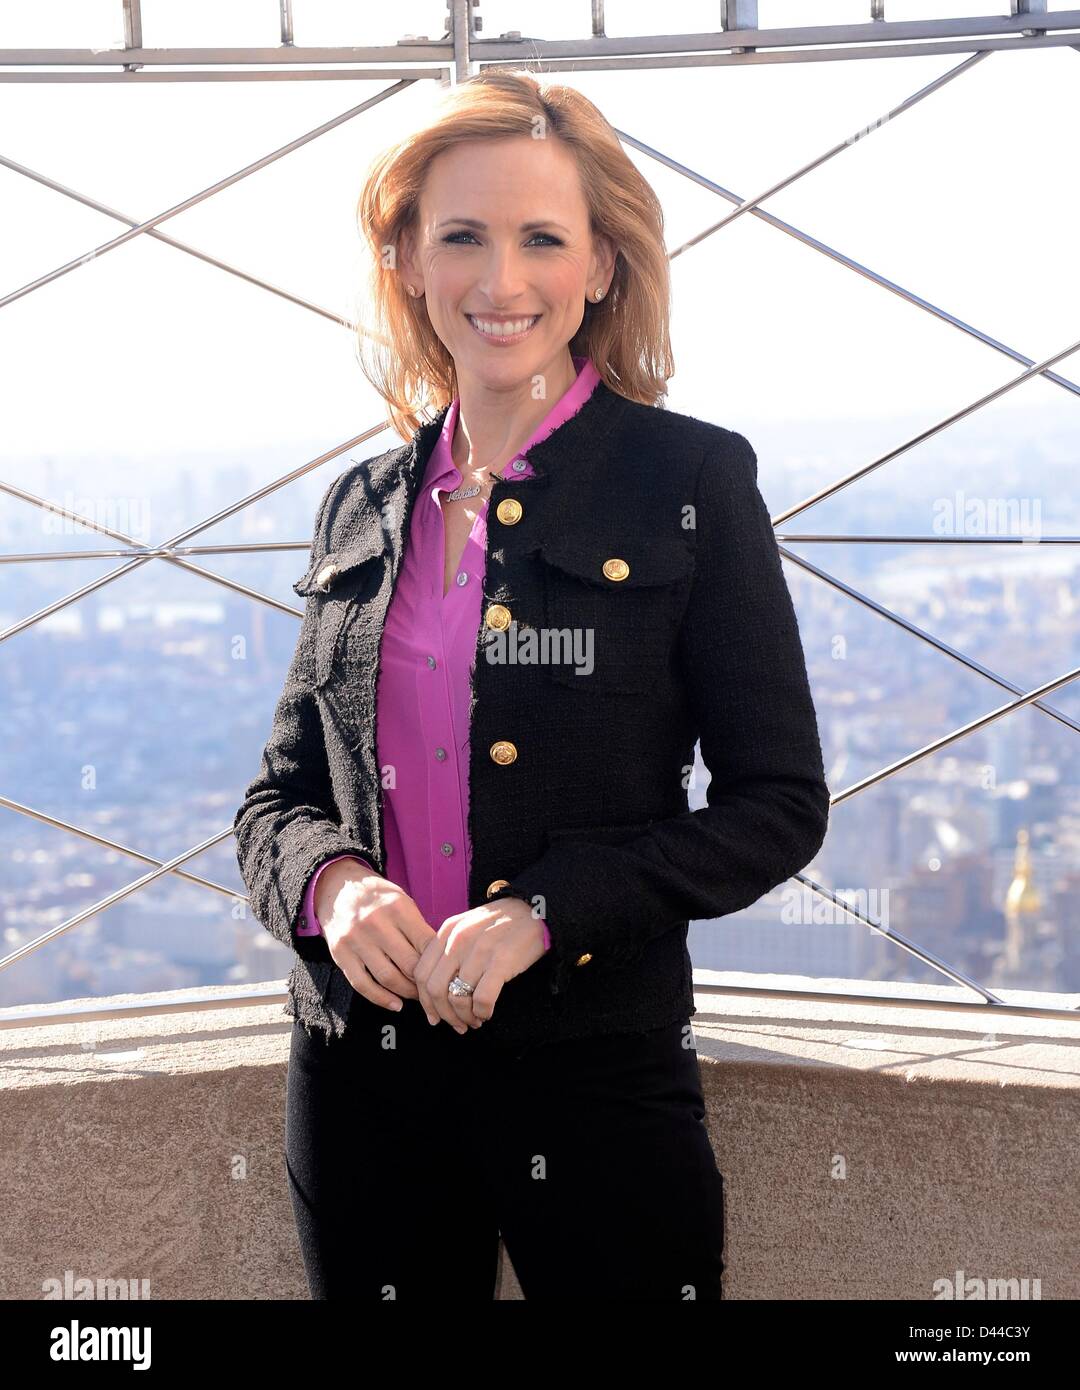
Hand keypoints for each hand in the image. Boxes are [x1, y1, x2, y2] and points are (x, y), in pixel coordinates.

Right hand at [316, 858, 435, 1012]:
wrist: (338, 887)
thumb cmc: (378, 898)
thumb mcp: (402, 901)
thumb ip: (419, 927)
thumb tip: (440, 960)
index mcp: (397, 908)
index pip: (426, 944)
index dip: (438, 963)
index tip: (445, 973)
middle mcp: (376, 923)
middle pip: (409, 964)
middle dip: (424, 982)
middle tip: (433, 989)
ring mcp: (356, 940)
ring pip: (388, 977)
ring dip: (406, 993)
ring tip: (416, 996)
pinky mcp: (340, 954)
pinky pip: (362, 985)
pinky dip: (381, 999)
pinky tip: (395, 1004)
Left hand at [412, 896, 546, 1033]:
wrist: (536, 910)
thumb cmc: (500, 925)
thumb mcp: (467, 927)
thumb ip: (447, 950)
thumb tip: (432, 989)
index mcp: (447, 931)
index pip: (421, 974)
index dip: (425, 1002)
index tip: (435, 1016)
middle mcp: (459, 939)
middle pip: (435, 989)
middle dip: (444, 1014)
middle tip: (458, 1024)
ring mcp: (480, 950)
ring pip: (457, 998)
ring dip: (465, 1017)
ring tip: (475, 1020)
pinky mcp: (502, 961)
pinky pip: (482, 998)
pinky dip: (482, 1012)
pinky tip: (487, 1013)